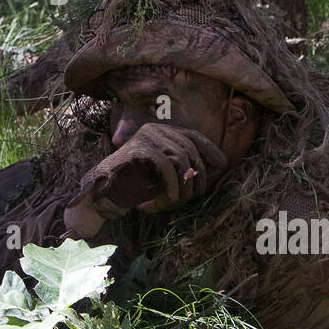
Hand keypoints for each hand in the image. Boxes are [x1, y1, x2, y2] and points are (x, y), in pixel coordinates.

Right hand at [78, 122, 228, 217]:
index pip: (192, 135)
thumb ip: (183, 169)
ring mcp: (146, 136)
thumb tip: (204, 170)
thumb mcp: (166, 176)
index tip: (222, 164)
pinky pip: (165, 165)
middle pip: (189, 148)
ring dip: (184, 182)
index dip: (209, 148)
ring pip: (180, 157)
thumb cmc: (137, 185)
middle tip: (195, 195)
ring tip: (179, 199)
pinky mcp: (138, 147)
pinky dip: (172, 184)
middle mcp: (155, 129)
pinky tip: (171, 197)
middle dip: (197, 174)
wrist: (106, 191)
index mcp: (162, 131)